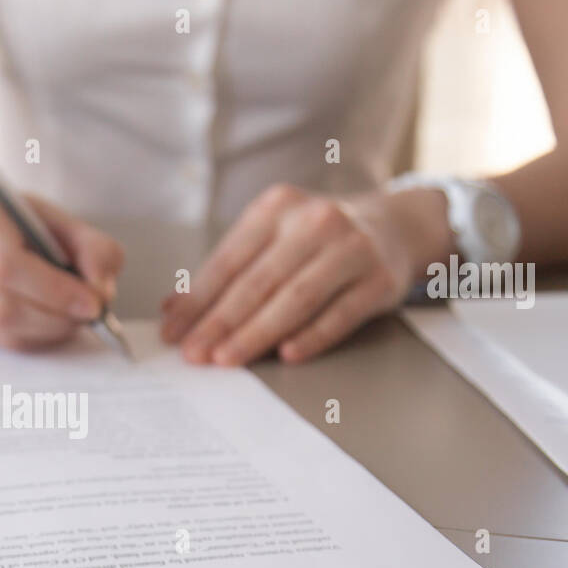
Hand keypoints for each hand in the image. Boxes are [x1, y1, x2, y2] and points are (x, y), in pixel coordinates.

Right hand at [0, 182, 123, 350]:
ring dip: (45, 331)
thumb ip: (93, 248)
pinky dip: (28, 336)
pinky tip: (42, 319)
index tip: (92, 303)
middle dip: (55, 319)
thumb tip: (101, 290)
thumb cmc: (12, 220)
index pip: (6, 264)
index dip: (54, 291)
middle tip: (89, 316)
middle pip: (1, 306)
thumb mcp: (57, 218)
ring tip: (69, 317)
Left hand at [160, 183, 446, 364]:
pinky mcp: (380, 279)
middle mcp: (314, 222)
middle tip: (194, 354)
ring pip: (296, 297)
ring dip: (257, 333)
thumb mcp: (272, 237)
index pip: (229, 260)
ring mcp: (351, 248)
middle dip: (220, 322)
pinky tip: (287, 355)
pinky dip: (313, 335)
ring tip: (227, 359)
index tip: (172, 332)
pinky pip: (341, 313)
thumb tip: (172, 310)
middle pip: (259, 281)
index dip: (198, 299)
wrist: (395, 225)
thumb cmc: (318, 240)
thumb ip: (227, 271)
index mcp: (276, 208)